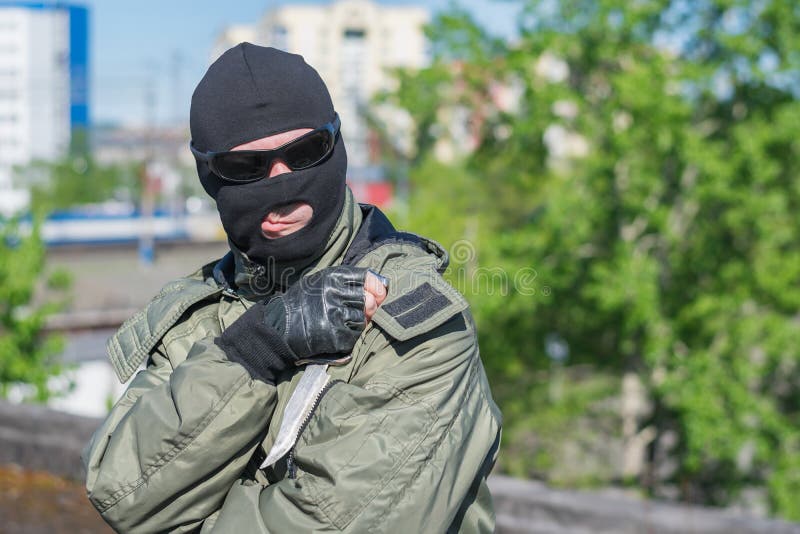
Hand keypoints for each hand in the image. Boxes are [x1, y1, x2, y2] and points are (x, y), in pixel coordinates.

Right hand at [264, 266, 385, 362]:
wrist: (279, 326)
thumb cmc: (302, 303)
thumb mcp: (319, 282)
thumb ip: (346, 282)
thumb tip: (380, 287)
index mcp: (332, 277)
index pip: (367, 278)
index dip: (376, 287)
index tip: (378, 293)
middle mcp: (335, 293)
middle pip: (368, 300)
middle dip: (364, 308)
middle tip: (350, 312)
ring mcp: (336, 315)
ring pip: (363, 318)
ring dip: (355, 323)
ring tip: (338, 322)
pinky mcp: (336, 335)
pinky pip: (355, 335)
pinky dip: (348, 336)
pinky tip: (334, 333)